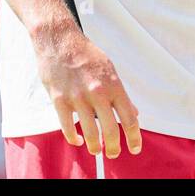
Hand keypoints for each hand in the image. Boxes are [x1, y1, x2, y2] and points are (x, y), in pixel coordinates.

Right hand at [34, 23, 141, 158]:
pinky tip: (78, 141)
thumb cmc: (86, 55)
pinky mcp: (60, 101)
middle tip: (113, 154)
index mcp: (114, 85)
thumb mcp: (110, 70)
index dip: (134, 137)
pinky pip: (67, 127)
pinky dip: (73, 138)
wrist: (60, 42)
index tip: (135, 148)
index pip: (129, 118)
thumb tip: (132, 112)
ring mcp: (78, 98)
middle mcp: (98, 93)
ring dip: (94, 147)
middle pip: (110, 130)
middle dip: (114, 148)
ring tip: (96, 150)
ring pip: (89, 133)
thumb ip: (120, 94)